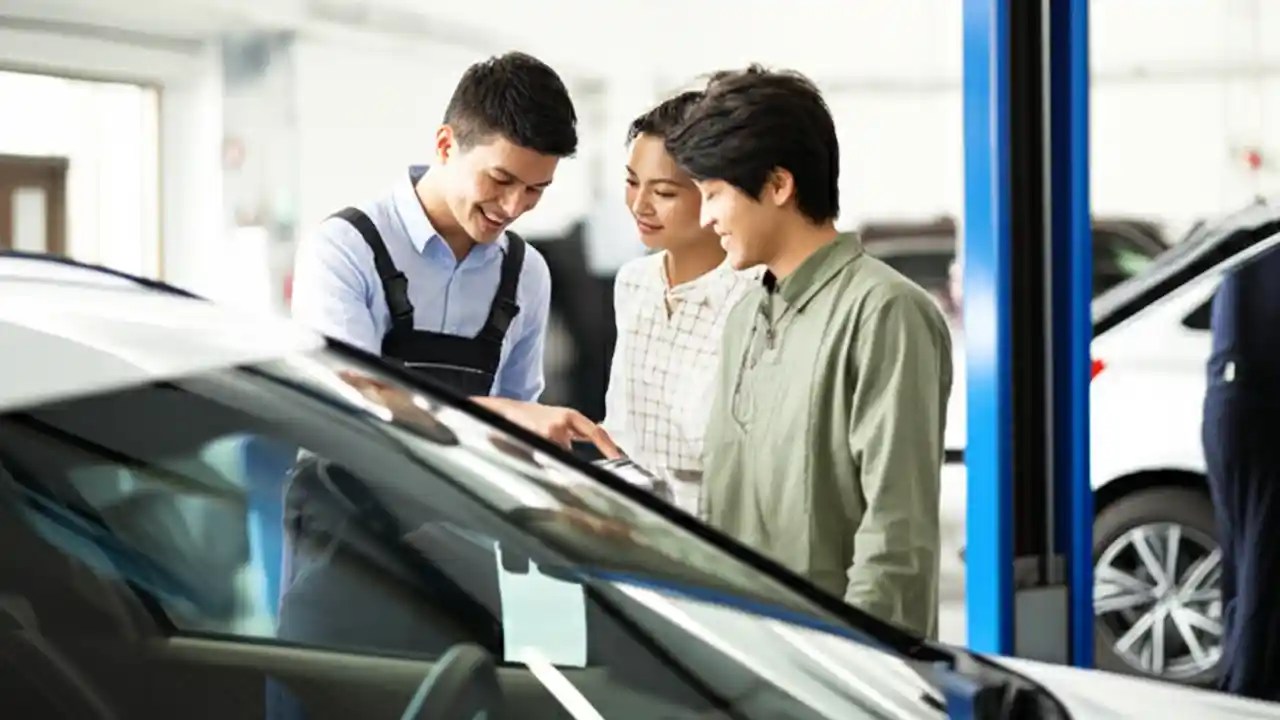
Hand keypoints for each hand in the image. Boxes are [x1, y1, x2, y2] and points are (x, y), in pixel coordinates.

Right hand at [474, 398, 622, 458]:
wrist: (504, 411)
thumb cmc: (531, 417)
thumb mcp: (558, 419)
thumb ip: (577, 431)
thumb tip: (601, 442)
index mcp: (571, 416)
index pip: (596, 432)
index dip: (609, 446)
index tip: (619, 458)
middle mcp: (564, 421)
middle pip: (572, 451)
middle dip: (563, 457)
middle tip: (551, 455)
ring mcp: (552, 430)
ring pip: (559, 456)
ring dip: (550, 457)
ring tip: (534, 444)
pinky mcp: (540, 438)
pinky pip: (547, 457)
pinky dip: (542, 457)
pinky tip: (530, 446)